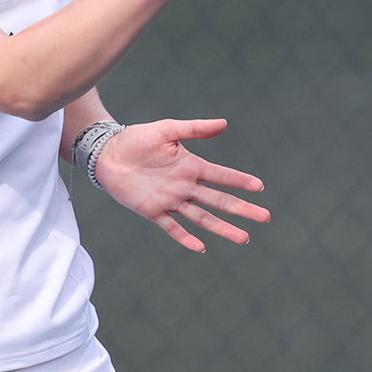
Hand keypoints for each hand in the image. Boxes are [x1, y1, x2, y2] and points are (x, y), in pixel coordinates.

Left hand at [93, 118, 268, 251]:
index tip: (259, 187)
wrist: (107, 153)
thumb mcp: (167, 130)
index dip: (240, 181)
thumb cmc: (137, 139)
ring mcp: (171, 200)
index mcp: (190, 166)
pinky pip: (172, 227)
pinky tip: (201, 247)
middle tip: (264, 217)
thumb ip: (193, 129)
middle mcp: (185, 186)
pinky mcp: (153, 211)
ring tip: (243, 238)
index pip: (221, 175)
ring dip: (222, 228)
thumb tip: (223, 123)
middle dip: (241, 209)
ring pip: (202, 218)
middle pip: (218, 200)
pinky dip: (185, 238)